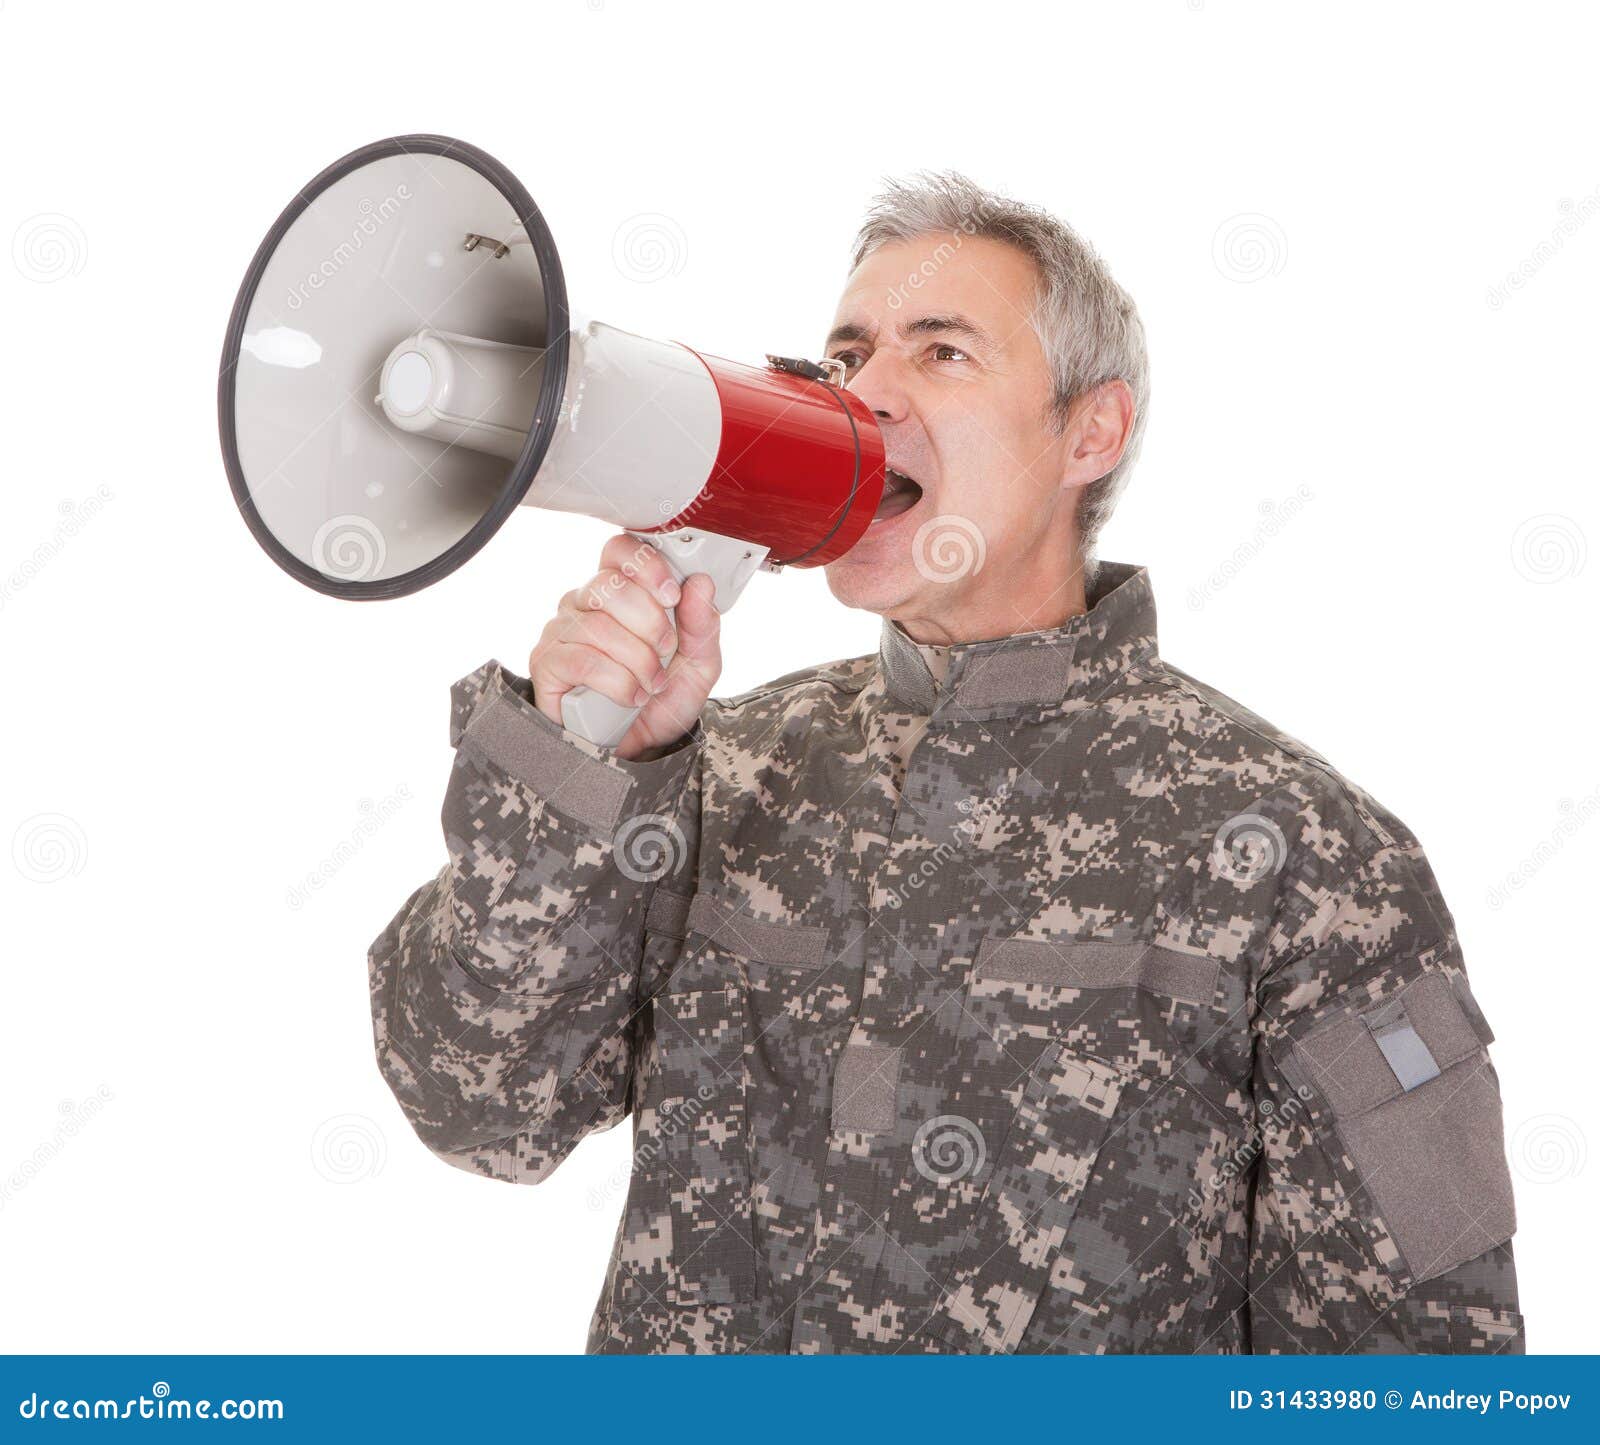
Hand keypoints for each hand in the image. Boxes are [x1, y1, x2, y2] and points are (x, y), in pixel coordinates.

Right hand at [529, 533, 720, 759]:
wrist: (642, 748)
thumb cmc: (663, 698)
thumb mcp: (699, 662)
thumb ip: (703, 623)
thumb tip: (701, 583)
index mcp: (621, 591)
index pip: (619, 550)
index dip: (646, 566)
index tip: (672, 596)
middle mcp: (584, 604)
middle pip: (608, 586)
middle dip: (649, 623)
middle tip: (666, 650)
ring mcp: (561, 632)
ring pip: (597, 627)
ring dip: (637, 660)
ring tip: (652, 683)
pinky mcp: (547, 664)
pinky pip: (582, 660)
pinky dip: (617, 682)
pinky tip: (631, 696)